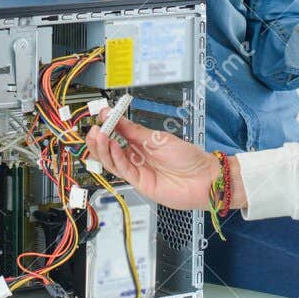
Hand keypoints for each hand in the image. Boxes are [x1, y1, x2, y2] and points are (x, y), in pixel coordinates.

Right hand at [82, 115, 235, 210]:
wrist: (204, 179)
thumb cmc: (189, 158)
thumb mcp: (160, 139)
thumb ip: (135, 132)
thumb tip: (118, 118)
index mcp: (143, 142)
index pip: (120, 132)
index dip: (109, 124)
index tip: (102, 114)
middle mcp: (138, 156)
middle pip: (111, 148)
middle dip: (100, 138)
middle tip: (94, 128)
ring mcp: (138, 170)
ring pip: (112, 160)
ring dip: (103, 148)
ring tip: (98, 135)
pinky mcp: (139, 183)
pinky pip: (122, 169)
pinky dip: (114, 158)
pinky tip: (111, 146)